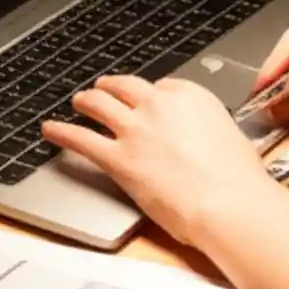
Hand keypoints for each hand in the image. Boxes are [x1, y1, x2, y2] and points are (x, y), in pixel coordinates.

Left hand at [41, 75, 272, 244]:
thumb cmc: (238, 179)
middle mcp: (159, 105)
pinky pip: (80, 138)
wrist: (229, 202)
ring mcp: (135, 130)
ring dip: (85, 101)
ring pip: (98, 104)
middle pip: (124, 87)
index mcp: (190, 95)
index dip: (149, 96)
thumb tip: (200, 140)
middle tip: (104, 92)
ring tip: (78, 103)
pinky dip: (62, 132)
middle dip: (111, 88)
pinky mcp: (118, 158)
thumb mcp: (229, 138)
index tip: (146, 103)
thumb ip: (206, 131)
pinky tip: (51, 130)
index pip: (161, 87)